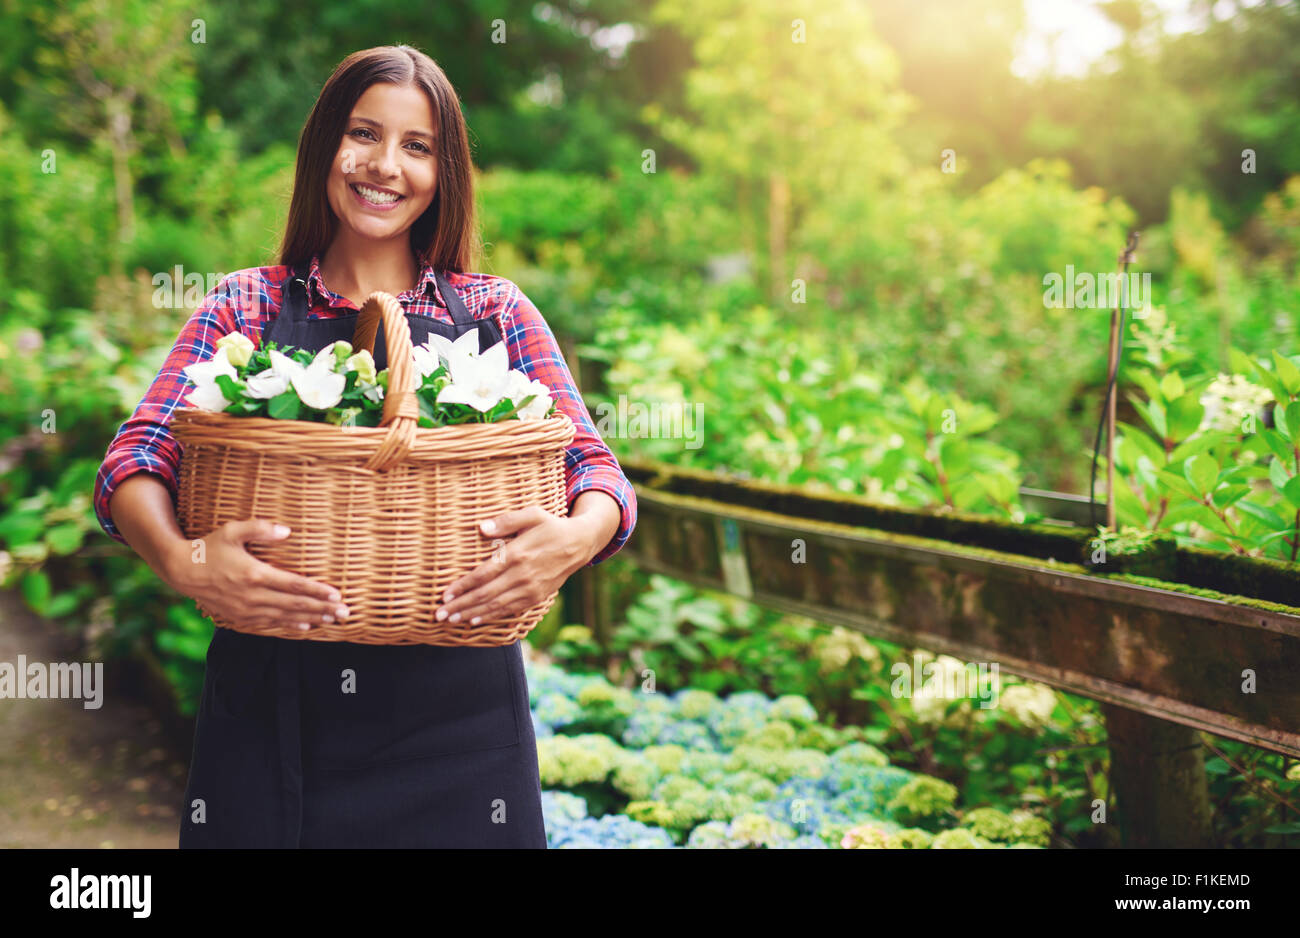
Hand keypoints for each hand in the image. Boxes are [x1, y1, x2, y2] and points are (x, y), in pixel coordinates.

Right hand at [164, 519, 348, 632]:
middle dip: (322, 609)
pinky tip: (306, 627)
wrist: (181, 570)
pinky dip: (290, 626)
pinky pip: (270, 625)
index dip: (317, 591)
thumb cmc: (209, 547)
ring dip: (311, 619)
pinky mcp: (239, 617)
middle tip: (345, 613)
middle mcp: (252, 596)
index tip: (337, 595)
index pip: (294, 585)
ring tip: (332, 621)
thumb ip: (260, 528)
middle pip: (295, 605)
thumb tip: (287, 531)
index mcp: (254, 574)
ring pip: (285, 617)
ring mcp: (246, 610)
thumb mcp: (232, 530)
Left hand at [435, 507, 596, 625]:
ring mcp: (530, 589)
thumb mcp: (532, 514)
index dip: (463, 586)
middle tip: (439, 614)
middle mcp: (523, 575)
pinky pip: (510, 610)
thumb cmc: (552, 526)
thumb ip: (507, 520)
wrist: (579, 544)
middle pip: (485, 594)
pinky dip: (491, 617)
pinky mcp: (536, 597)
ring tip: (451, 620)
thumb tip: (482, 527)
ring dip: (472, 614)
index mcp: (518, 554)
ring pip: (496, 606)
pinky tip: (475, 620)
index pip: (484, 574)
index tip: (444, 595)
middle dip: (461, 605)